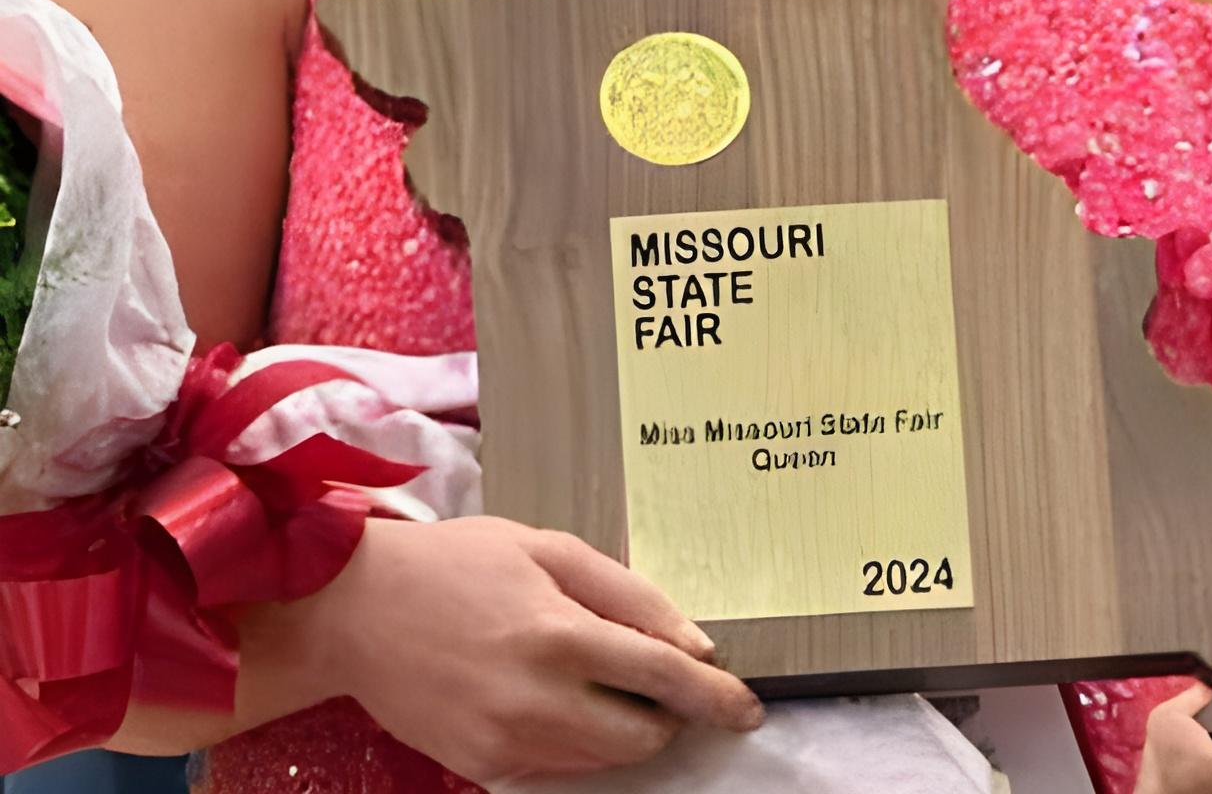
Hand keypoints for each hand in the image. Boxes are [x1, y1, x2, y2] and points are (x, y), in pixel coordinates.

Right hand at [297, 515, 763, 783]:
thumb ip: (628, 594)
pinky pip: (559, 768)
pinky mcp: (484, 768)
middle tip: (656, 676)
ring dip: (624, 728)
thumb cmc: (455, 564)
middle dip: (668, 713)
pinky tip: (554, 695)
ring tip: (595, 675)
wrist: (358, 610)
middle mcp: (537, 700)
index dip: (716, 697)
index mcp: (558, 633)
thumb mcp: (546, 548)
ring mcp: (508, 743)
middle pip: (643, 737)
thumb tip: (693, 642)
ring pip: (605, 760)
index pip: (664, 680)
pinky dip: (578, 740)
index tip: (747, 706)